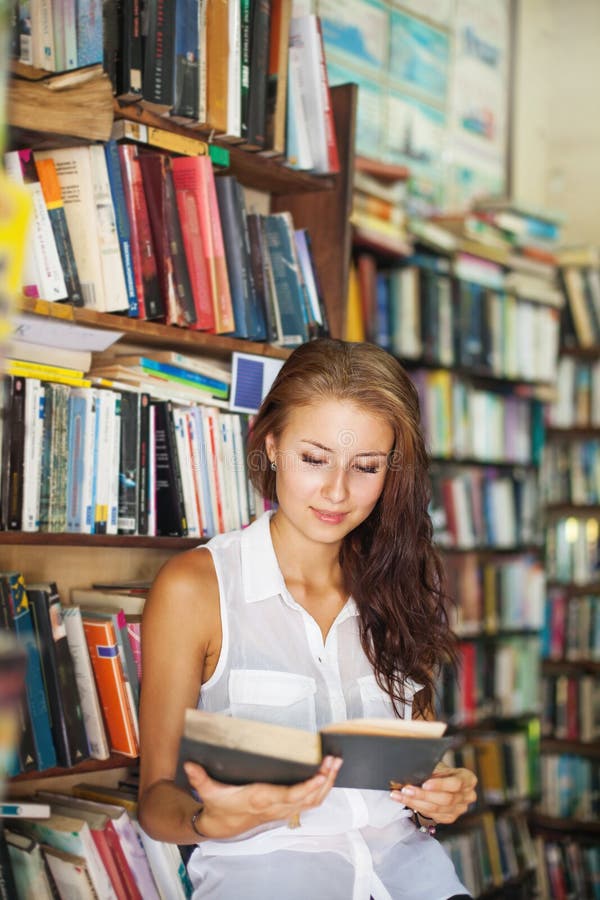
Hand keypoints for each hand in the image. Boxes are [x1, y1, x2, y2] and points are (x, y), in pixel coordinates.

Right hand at [183, 755, 342, 838]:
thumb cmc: (220, 806)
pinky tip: (328, 776)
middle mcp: (275, 806)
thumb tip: (189, 765)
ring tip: (336, 764)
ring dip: (327, 784)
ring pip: (313, 801)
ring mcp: (282, 810)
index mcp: (261, 799)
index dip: (308, 786)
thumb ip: (200, 778)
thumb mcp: (209, 792)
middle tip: (335, 761)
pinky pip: (309, 802)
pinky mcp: (284, 809)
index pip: (289, 795)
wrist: (220, 827)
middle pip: (308, 797)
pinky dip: (321, 790)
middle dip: (325, 780)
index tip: (320, 774)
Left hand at [390, 762, 476, 824]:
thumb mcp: (437, 763)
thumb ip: (430, 766)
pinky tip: (403, 800)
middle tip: (406, 789)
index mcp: (468, 779)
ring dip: (415, 802)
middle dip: (423, 795)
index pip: (456, 783)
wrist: (440, 778)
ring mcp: (460, 809)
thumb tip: (410, 768)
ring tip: (400, 795)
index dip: (440, 785)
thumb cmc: (438, 768)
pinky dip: (415, 807)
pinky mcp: (449, 817)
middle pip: (446, 799)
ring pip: (437, 809)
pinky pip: (432, 815)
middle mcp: (467, 796)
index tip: (424, 783)